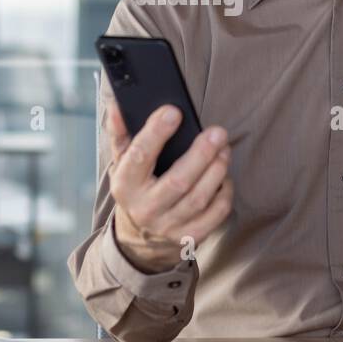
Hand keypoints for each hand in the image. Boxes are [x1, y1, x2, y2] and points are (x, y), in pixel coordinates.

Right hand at [106, 104, 233, 273]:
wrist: (141, 232)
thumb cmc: (136, 184)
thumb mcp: (122, 160)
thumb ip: (120, 132)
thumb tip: (117, 105)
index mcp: (125, 185)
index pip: (139, 156)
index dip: (156, 133)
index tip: (174, 112)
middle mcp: (145, 209)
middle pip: (178, 181)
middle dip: (201, 154)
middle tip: (217, 132)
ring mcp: (168, 226)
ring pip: (199, 198)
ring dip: (217, 170)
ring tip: (224, 149)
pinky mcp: (189, 236)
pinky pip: (215, 214)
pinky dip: (225, 193)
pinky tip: (224, 176)